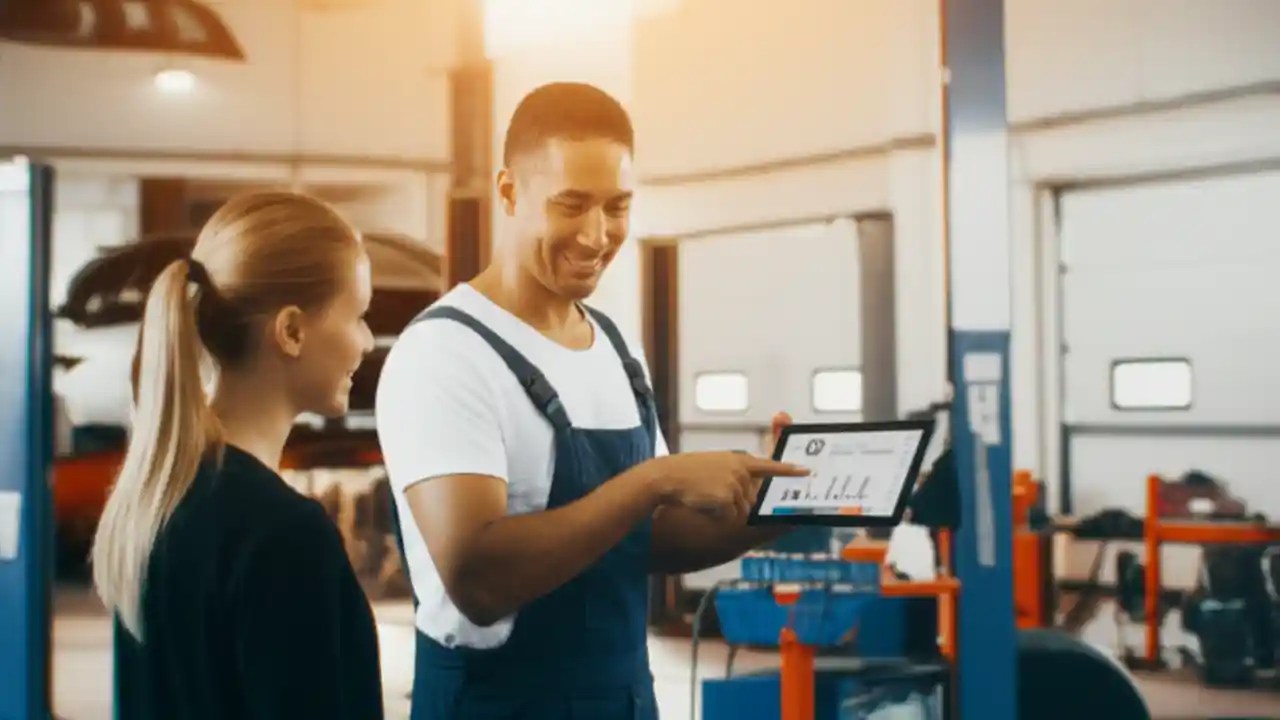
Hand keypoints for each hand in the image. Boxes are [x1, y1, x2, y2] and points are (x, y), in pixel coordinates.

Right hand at [647, 451, 809, 517]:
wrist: (666, 477)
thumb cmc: (685, 472)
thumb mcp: (713, 465)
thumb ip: (733, 475)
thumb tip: (743, 495)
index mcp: (737, 460)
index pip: (769, 465)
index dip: (788, 470)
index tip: (806, 471)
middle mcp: (740, 471)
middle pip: (750, 499)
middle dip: (735, 504)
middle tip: (712, 496)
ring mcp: (735, 484)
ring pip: (739, 511)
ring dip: (723, 510)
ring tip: (703, 497)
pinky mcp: (728, 498)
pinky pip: (727, 517)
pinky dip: (715, 515)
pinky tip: (702, 504)